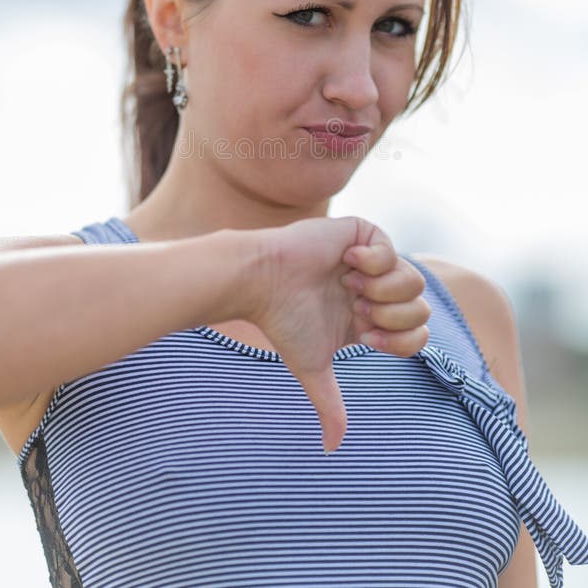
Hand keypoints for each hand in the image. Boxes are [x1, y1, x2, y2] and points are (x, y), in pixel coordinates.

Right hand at [246, 216, 429, 453]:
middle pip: (422, 308)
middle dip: (391, 315)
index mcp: (370, 319)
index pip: (417, 334)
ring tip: (351, 284)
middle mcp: (376, 290)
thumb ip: (330, 405)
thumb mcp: (313, 367)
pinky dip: (372, 259)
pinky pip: (391, 248)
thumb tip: (332, 449)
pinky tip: (346, 260)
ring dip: (382, 288)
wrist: (262, 282)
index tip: (364, 336)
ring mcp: (372, 260)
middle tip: (358, 307)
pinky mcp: (362, 234)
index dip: (399, 341)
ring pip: (414, 280)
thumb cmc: (284, 322)